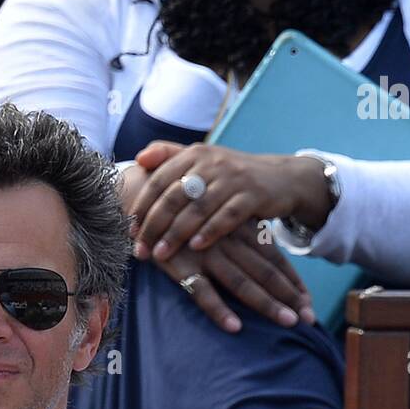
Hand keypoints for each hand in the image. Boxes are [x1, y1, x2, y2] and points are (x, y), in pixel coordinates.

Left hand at [131, 140, 330, 261]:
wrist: (281, 178)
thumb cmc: (232, 176)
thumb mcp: (202, 161)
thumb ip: (170, 156)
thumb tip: (139, 158)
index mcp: (194, 154)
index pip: (159, 179)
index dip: (142, 204)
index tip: (128, 229)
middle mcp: (212, 162)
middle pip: (174, 195)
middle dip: (153, 224)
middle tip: (139, 248)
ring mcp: (233, 178)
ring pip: (197, 207)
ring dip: (176, 233)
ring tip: (160, 254)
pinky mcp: (253, 195)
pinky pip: (227, 216)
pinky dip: (210, 232)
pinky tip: (195, 247)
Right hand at [152, 219, 314, 329]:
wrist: (139, 195)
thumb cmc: (179, 210)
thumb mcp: (213, 217)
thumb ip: (235, 232)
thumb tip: (260, 249)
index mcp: (237, 230)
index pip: (273, 258)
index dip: (292, 280)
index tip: (309, 303)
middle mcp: (227, 242)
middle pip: (266, 272)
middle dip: (289, 295)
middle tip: (310, 319)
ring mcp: (205, 254)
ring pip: (242, 282)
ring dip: (267, 303)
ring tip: (288, 322)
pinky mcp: (181, 265)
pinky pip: (202, 291)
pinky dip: (218, 309)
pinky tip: (235, 327)